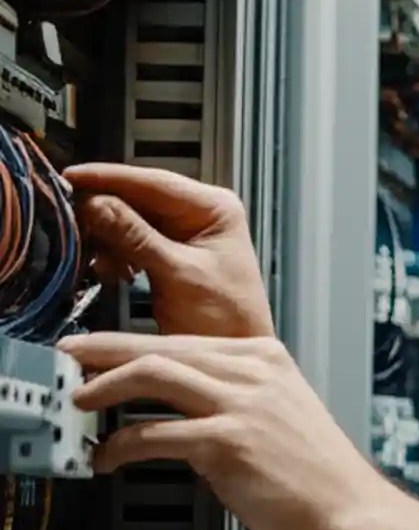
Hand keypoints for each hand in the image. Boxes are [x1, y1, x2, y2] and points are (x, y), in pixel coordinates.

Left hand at [57, 331, 382, 529]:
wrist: (348, 510)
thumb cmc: (316, 473)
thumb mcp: (280, 411)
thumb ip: (235, 394)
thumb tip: (175, 397)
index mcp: (266, 358)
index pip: (184, 338)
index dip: (132, 342)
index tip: (101, 349)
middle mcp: (255, 372)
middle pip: (161, 345)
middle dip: (104, 351)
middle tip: (72, 358)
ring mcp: (244, 404)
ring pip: (153, 374)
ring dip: (105, 387)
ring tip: (82, 404)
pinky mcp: (230, 442)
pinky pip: (156, 432)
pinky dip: (120, 445)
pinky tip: (109, 457)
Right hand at [65, 164, 272, 337]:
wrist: (238, 352)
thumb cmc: (225, 318)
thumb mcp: (178, 274)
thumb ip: (136, 237)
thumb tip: (95, 203)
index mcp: (214, 207)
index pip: (154, 181)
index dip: (108, 177)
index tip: (69, 177)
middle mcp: (201, 212)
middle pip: (139, 197)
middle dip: (104, 210)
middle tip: (70, 222)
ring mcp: (186, 232)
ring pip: (131, 219)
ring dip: (108, 236)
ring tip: (97, 257)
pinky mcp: (171, 253)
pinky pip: (132, 241)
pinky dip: (116, 252)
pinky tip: (111, 270)